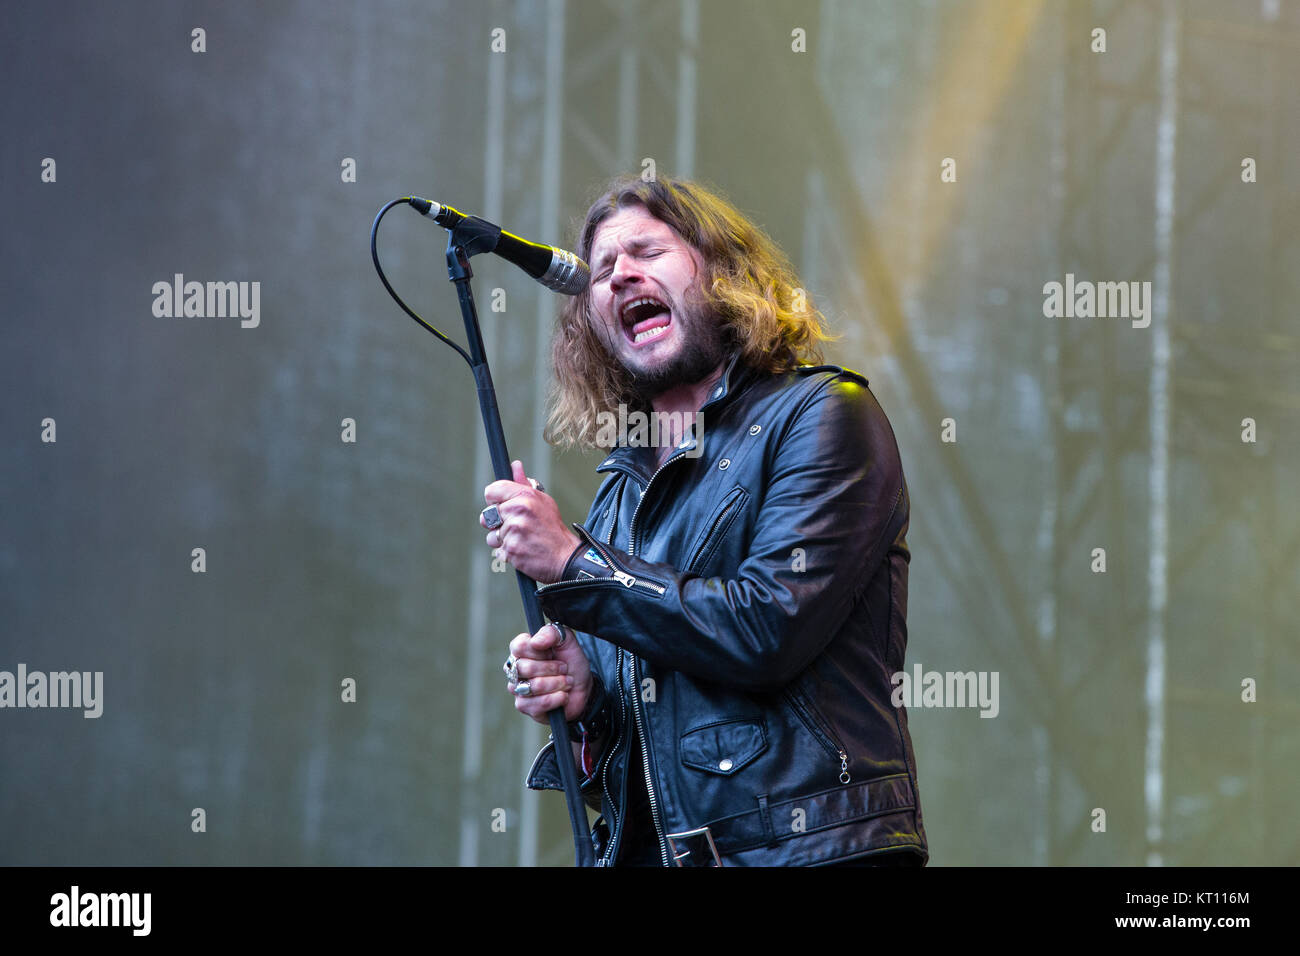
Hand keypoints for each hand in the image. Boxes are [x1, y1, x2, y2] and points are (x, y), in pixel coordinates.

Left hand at [482, 460, 580, 583]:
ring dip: (501, 540)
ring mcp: (513, 532)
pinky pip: (498, 551)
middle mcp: (518, 511)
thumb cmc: (552, 527)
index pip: (491, 491)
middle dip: (497, 522)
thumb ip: (523, 483)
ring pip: (491, 535)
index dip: (494, 499)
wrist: (565, 555)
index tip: (501, 505)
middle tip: (515, 526)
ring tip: (521, 539)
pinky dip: (508, 553)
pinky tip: (523, 549)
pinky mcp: (510, 550)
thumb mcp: (543, 501)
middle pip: (487, 515)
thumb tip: (515, 465)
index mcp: (525, 496)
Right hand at [506, 623, 592, 722]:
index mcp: (522, 650)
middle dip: (553, 668)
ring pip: (533, 686)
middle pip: (525, 667)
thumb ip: (552, 633)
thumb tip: (535, 641)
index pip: (518, 646)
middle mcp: (515, 669)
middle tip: (564, 668)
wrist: (582, 688)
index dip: (539, 651)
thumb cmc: (571, 663)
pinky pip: (538, 703)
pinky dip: (557, 699)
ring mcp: (517, 688)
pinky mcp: (524, 707)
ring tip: (566, 682)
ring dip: (558, 683)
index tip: (552, 652)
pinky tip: (563, 696)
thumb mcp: (567, 642)